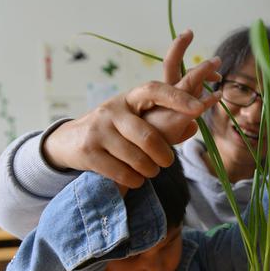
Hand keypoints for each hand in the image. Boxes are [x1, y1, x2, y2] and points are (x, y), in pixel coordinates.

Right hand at [43, 31, 221, 188]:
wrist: (69, 140)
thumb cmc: (115, 130)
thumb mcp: (137, 119)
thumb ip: (166, 124)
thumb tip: (194, 126)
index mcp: (130, 98)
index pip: (155, 90)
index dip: (178, 98)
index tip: (200, 109)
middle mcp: (113, 110)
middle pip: (148, 136)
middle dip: (163, 155)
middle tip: (167, 162)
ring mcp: (99, 130)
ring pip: (136, 158)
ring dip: (149, 171)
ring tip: (150, 172)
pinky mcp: (89, 152)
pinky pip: (121, 172)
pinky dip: (134, 180)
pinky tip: (135, 179)